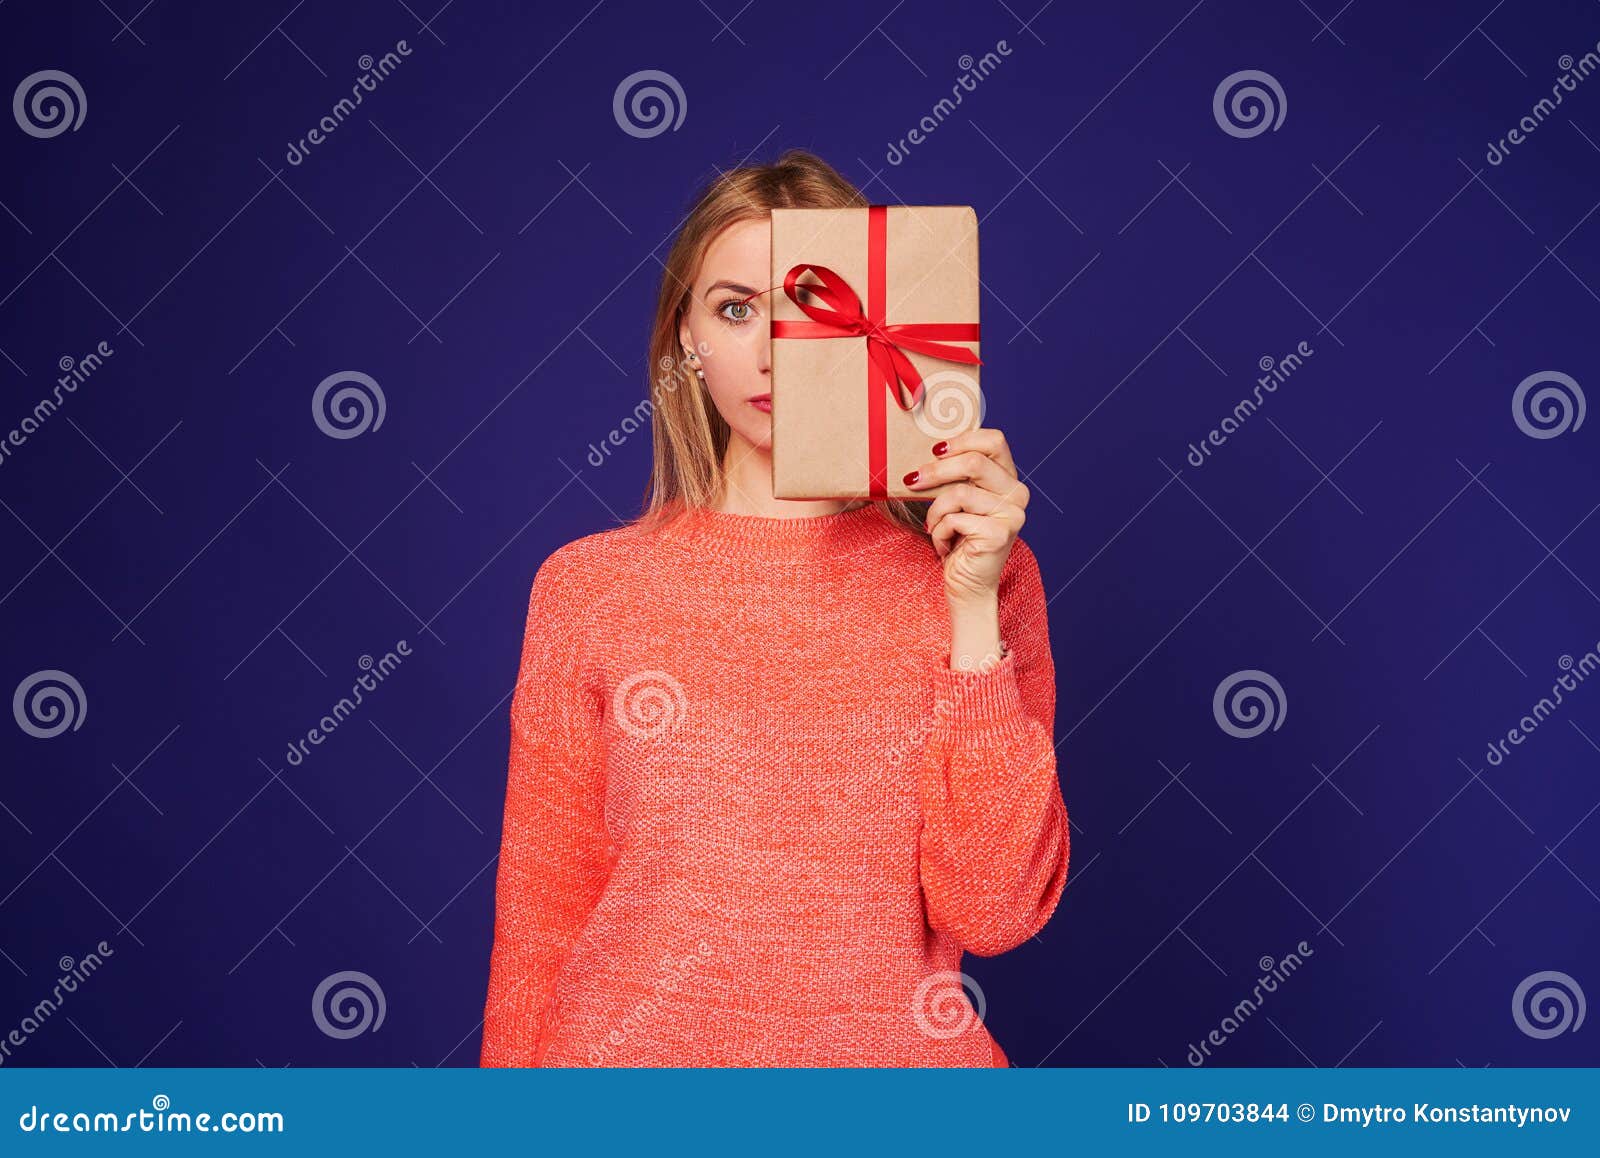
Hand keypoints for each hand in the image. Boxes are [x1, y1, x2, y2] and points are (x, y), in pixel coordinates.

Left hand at [904, 427, 1029, 606]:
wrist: (967, 584)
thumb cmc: (957, 539)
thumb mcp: (956, 500)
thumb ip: (954, 474)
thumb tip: (925, 448)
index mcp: (1008, 478)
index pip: (993, 440)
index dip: (962, 440)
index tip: (934, 450)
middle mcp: (1017, 493)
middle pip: (974, 461)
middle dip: (936, 470)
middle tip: (911, 481)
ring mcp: (1012, 514)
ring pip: (959, 493)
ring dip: (935, 511)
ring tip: (933, 527)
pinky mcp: (999, 533)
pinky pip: (955, 519)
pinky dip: (940, 531)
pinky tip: (944, 544)